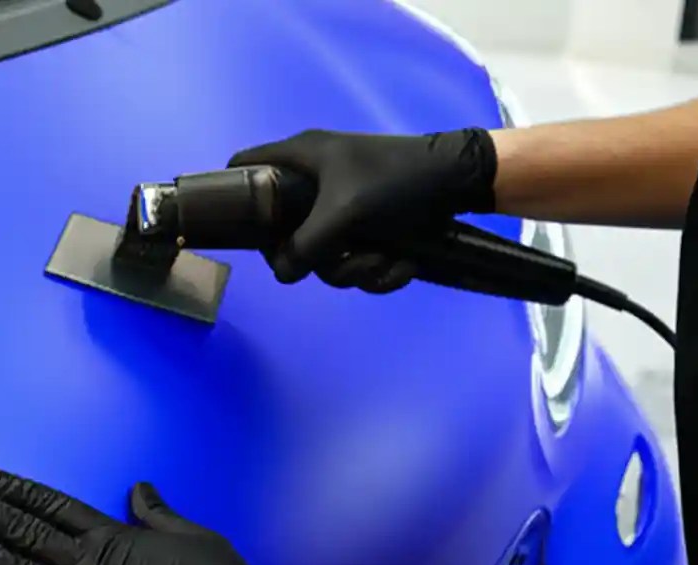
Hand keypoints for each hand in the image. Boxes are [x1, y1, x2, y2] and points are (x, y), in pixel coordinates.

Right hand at [227, 128, 497, 289]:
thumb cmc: (397, 181)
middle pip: (286, 233)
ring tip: (385, 261)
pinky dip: (380, 270)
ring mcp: (341, 206)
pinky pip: (355, 261)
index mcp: (301, 158)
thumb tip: (282, 273)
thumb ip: (305, 245)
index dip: (233, 195)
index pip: (244, 166)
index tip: (242, 230)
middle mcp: (315, 180)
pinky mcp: (369, 227)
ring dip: (357, 270)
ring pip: (326, 256)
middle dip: (320, 259)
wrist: (463, 183)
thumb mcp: (345, 212)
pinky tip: (403, 264)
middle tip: (343, 259)